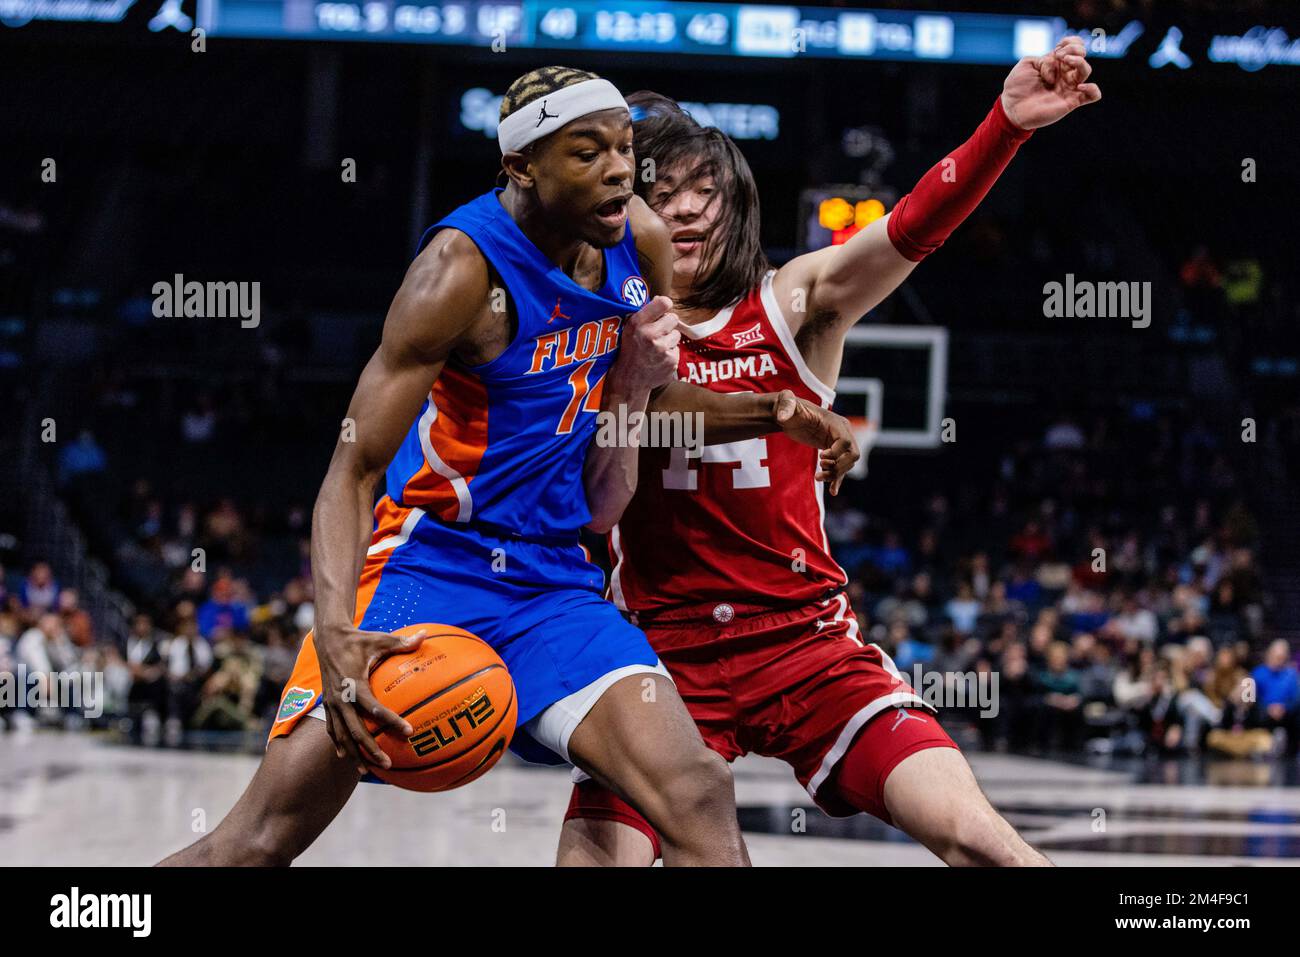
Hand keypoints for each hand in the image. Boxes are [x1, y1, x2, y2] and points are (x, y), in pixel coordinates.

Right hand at [314, 624, 427, 772]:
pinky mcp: (327, 705)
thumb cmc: (358, 638)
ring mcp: (331, 704)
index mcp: (354, 684)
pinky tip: (347, 757)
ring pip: (341, 736)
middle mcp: (340, 698)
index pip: (374, 708)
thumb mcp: (380, 639)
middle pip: (356, 731)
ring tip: (366, 771)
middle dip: (370, 750)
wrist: (328, 638)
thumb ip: (402, 642)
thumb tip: (425, 635)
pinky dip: (340, 744)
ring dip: (354, 754)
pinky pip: (332, 730)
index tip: (409, 731)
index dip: (391, 720)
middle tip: (388, 764)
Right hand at [608, 296, 680, 397]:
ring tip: (656, 348)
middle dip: (667, 324)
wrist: (628, 380)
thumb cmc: (629, 352)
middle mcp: (650, 335)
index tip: (663, 308)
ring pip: (676, 335)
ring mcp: (662, 349)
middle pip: (673, 318)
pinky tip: (658, 358)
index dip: (665, 304)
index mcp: (637, 323)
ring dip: (669, 340)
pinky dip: (670, 353)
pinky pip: (677, 350)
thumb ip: (645, 314)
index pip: (663, 302)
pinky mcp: (671, 361)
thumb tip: (661, 299)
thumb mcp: (629, 329)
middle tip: (657, 332)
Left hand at [773, 390, 858, 494]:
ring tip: (817, 477)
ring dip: (835, 474)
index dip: (836, 453)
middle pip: (853, 455)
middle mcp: (842, 432)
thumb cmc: (786, 406)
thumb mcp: (785, 402)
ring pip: (847, 464)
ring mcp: (838, 442)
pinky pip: (840, 467)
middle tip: (820, 468)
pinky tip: (832, 492)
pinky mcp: (831, 451)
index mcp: (835, 422)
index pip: (847, 442)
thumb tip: (781, 417)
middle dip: (838, 466)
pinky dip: (838, 480)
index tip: (820, 456)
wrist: (785, 414)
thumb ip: (785, 405)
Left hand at [1001, 36, 1100, 130]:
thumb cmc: (1016, 87)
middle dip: (1074, 49)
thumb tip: (1058, 65)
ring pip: (1086, 70)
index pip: (1075, 46)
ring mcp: (1069, 88)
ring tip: (1065, 61)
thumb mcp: (1027, 63)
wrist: (1011, 109)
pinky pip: (1093, 95)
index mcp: (1056, 64)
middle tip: (1058, 55)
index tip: (1057, 48)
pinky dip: (1092, 89)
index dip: (1070, 42)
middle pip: (1082, 55)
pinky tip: (1079, 86)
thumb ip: (1044, 58)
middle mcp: (1064, 74)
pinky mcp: (1071, 102)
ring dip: (1079, 61)